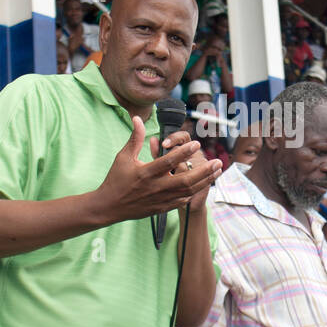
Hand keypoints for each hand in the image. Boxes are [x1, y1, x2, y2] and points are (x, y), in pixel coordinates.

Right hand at [97, 117, 220, 221]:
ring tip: (217, 171)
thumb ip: (135, 138)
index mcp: (146, 173)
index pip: (168, 161)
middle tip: (217, 161)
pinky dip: (194, 191)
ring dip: (205, 181)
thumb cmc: (116, 179)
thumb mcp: (123, 157)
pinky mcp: (162, 208)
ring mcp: (161, 199)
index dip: (183, 153)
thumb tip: (137, 118)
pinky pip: (183, 200)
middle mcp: (156, 187)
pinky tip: (204, 184)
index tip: (197, 144)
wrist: (109, 207)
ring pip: (188, 191)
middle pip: (185, 180)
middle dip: (204, 171)